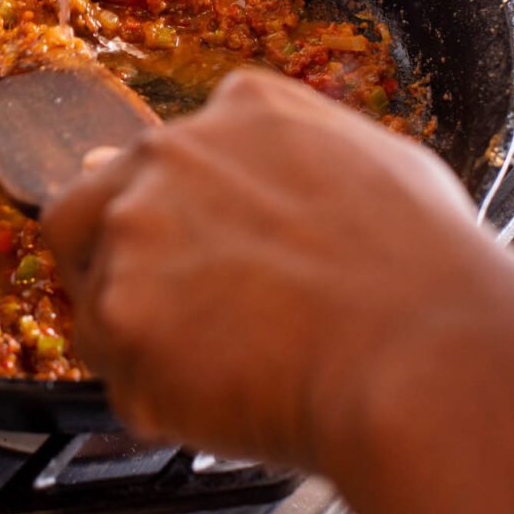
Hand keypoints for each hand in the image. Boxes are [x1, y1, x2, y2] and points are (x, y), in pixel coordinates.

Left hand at [42, 69, 513, 470]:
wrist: (425, 359)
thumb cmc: (428, 273)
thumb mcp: (379, 161)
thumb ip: (293, 153)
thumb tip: (251, 164)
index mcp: (236, 113)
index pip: (158, 158)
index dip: (165, 216)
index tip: (187, 255)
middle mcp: (167, 161)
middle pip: (85, 211)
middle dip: (106, 261)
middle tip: (171, 315)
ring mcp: (133, 239)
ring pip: (96, 301)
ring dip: (143, 338)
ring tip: (228, 370)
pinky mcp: (120, 321)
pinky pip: (117, 374)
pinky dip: (159, 397)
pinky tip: (228, 399)